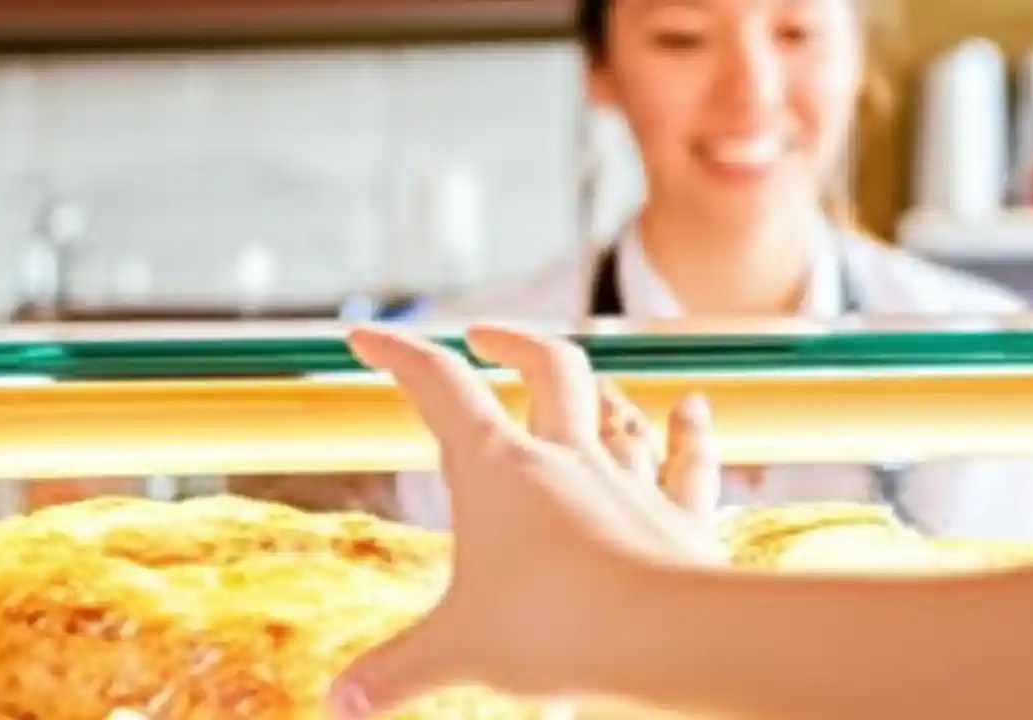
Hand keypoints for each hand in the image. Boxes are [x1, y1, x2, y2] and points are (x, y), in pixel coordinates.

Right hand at [328, 325, 721, 717]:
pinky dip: (691, 429)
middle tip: (484, 337)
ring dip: (595, 387)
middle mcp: (565, 458)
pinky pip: (689, 458)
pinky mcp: (681, 514)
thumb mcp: (457, 653)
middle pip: (545, 368)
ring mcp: (629, 479)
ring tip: (581, 381)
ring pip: (614, 408)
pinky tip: (693, 405)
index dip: (399, 354)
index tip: (368, 336)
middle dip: (510, 343)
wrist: (661, 637)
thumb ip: (395, 674)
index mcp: (497, 472)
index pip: (439, 387)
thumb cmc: (552, 633)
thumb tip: (339, 706)